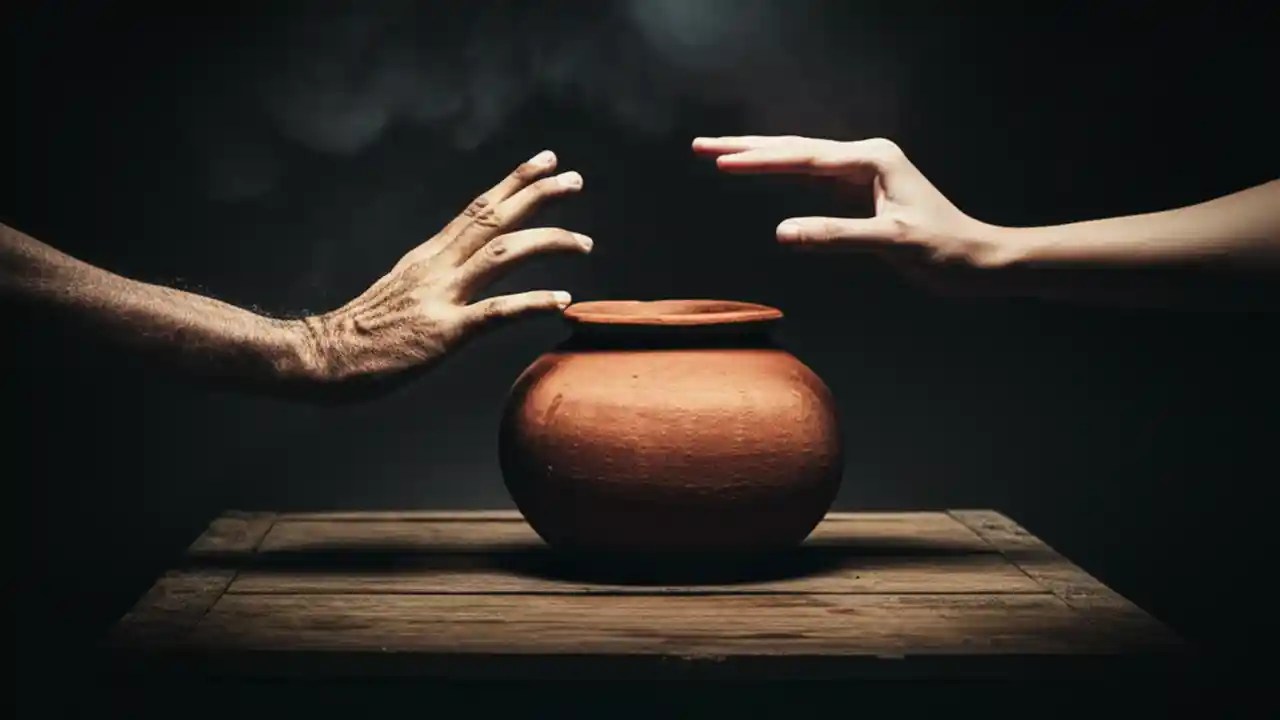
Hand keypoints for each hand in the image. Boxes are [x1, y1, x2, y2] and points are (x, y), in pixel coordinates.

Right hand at [300, 150, 591, 382]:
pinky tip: (562, 299)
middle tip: (575, 178)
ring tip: (585, 242)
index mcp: (430, 255)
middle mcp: (438, 266)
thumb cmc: (363, 331)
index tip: (546, 160)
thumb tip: (465, 267)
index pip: (478, 208)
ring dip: (548, 241)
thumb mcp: (402, 289)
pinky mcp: (443, 332)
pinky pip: (496, 312)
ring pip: (502, 254)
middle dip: (538, 194)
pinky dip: (532, 302)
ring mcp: (441, 297)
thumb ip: (436, 275)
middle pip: (494, 217)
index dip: (514, 182)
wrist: (323, 357)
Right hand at [692, 135, 1008, 279]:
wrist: (980, 261)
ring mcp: (863, 174)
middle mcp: (867, 158)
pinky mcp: (861, 194)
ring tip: (718, 155)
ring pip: (799, 162)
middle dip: (746, 148)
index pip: (804, 159)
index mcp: (873, 160)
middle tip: (701, 146)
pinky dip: (781, 177)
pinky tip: (760, 171)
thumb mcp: (891, 243)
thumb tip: (782, 232)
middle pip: (795, 149)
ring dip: (759, 159)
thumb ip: (836, 236)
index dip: (760, 161)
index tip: (720, 162)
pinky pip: (811, 181)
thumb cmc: (945, 250)